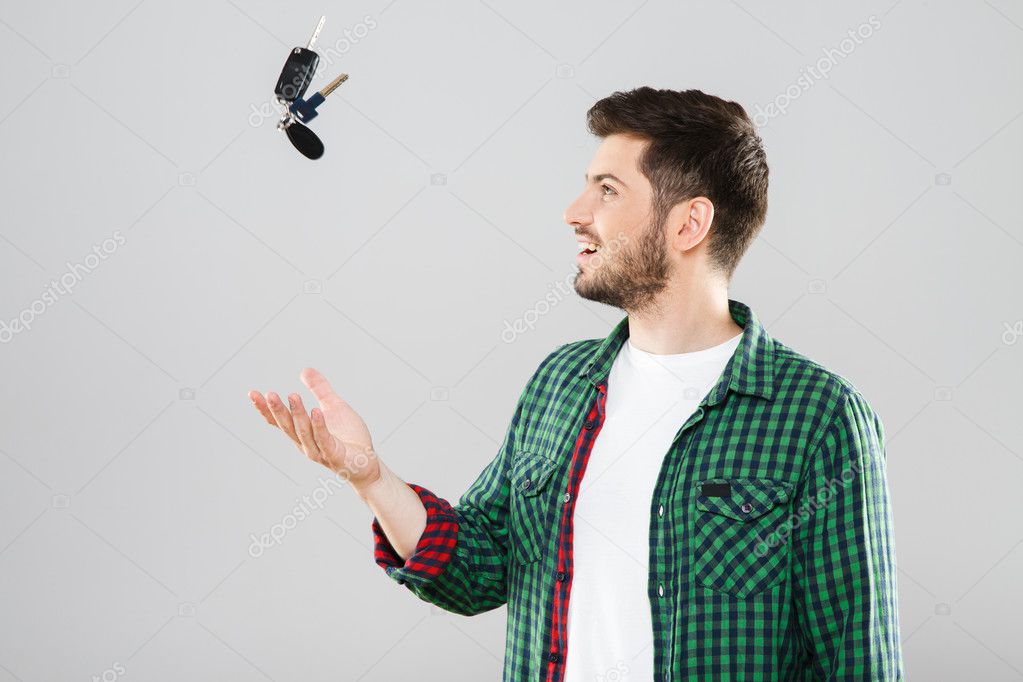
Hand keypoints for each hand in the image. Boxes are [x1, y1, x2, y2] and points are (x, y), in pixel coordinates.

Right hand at [249, 367, 380, 488]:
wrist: (367, 464)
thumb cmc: (349, 437)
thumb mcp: (334, 406)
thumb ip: (320, 389)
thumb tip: (304, 370)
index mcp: (302, 433)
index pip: (279, 421)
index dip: (265, 409)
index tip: (252, 394)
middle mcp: (306, 444)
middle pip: (287, 426)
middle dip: (277, 410)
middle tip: (269, 393)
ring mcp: (319, 452)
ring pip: (304, 432)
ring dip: (297, 414)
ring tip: (293, 395)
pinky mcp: (335, 456)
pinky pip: (324, 440)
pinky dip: (319, 426)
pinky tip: (316, 411)